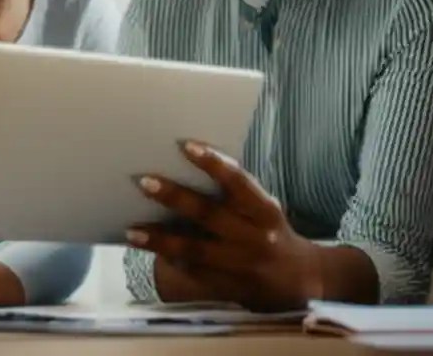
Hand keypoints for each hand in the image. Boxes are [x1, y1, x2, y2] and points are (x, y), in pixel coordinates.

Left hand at [126, 140, 322, 311]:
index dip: (214, 163)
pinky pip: (194, 272)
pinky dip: (169, 260)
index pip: (239, 182)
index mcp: (264, 211)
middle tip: (144, 181)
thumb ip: (236, 194)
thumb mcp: (264, 208)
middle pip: (210, 215)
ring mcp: (240, 264)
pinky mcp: (229, 286)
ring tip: (133, 230)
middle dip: (175, 198)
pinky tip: (147, 250)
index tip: (186, 145)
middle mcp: (254, 237)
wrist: (299, 279)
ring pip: (195, 250)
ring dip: (160, 239)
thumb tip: (189, 164)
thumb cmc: (271, 231)